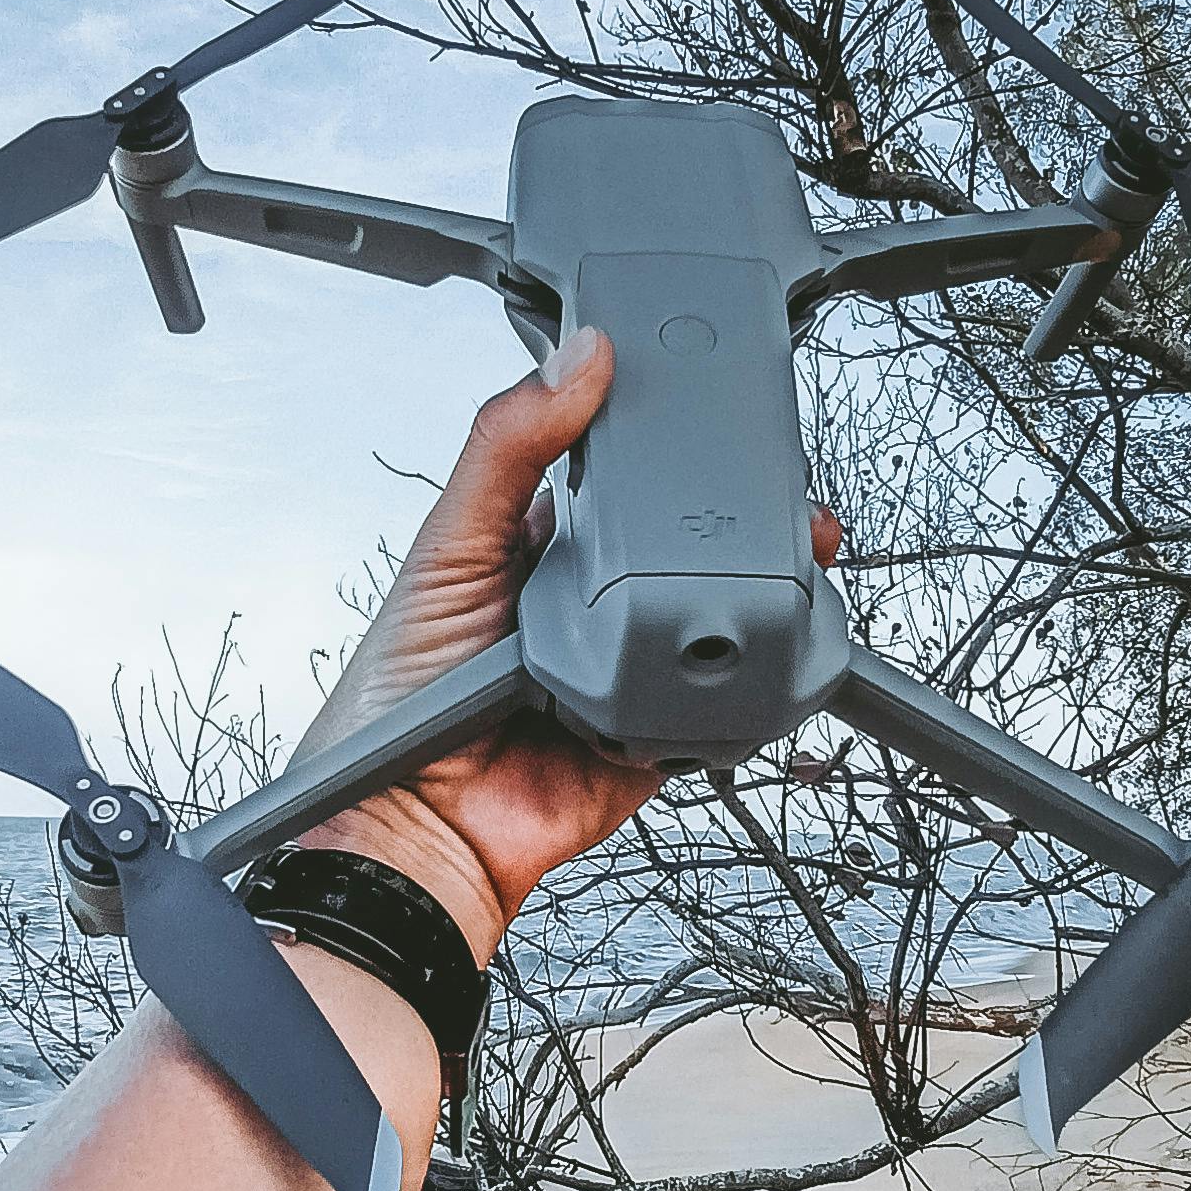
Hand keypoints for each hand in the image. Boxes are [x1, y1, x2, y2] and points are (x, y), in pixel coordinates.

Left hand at [297, 327, 839, 963]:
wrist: (418, 828)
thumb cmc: (400, 698)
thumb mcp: (451, 543)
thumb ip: (508, 447)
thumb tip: (575, 362)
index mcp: (537, 543)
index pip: (617, 473)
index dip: (664, 438)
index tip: (712, 397)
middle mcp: (587, 601)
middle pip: (679, 541)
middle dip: (731, 514)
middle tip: (772, 482)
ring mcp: (627, 665)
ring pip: (712, 613)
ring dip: (751, 588)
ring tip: (790, 547)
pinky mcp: (658, 731)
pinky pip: (720, 699)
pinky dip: (742, 678)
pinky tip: (759, 641)